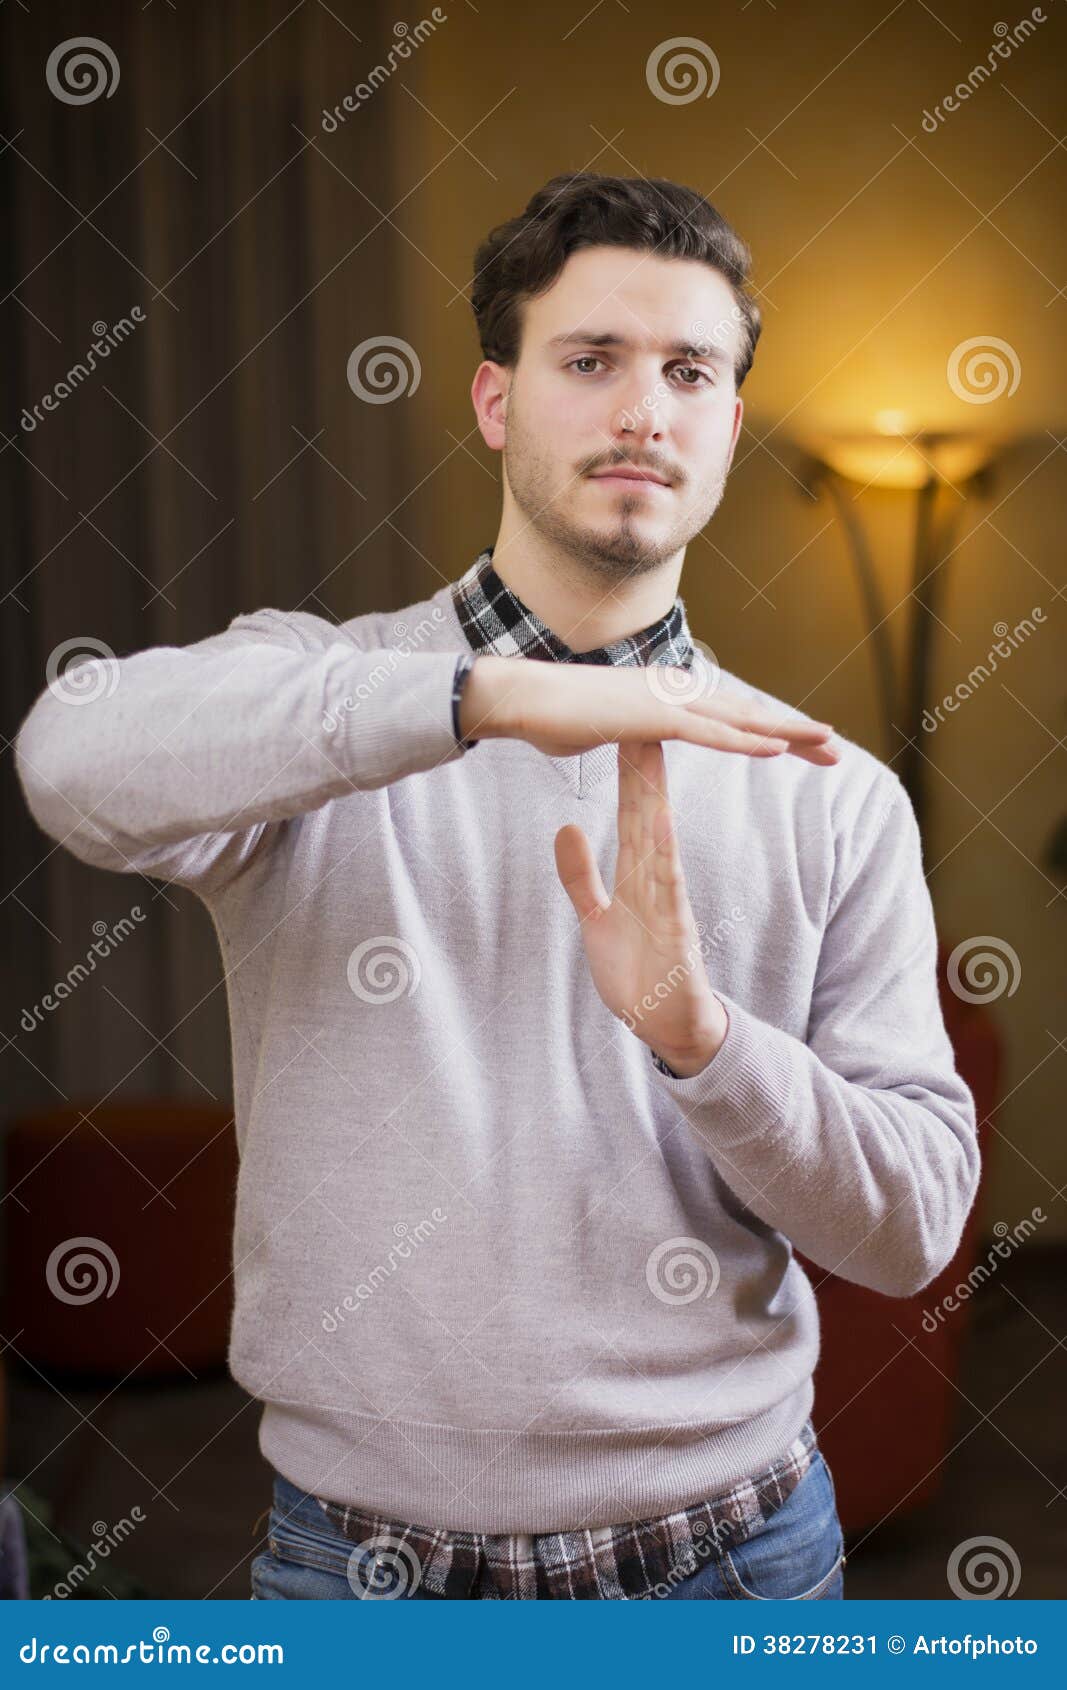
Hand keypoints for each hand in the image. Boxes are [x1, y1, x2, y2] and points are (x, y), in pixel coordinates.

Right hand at [459, 654, 838, 765]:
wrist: (519, 697)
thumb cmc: (548, 715)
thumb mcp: (597, 728)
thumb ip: (618, 733)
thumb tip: (617, 736)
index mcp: (665, 696)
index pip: (729, 715)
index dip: (768, 730)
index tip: (802, 745)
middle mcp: (674, 692)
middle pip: (748, 713)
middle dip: (795, 731)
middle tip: (836, 747)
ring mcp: (665, 701)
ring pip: (741, 719)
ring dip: (786, 733)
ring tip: (827, 743)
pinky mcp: (651, 717)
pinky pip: (709, 733)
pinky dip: (745, 740)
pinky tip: (777, 749)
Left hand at [555, 740, 729, 1075]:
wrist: (667, 1026)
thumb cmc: (638, 972)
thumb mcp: (596, 917)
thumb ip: (581, 875)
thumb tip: (566, 828)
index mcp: (637, 874)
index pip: (632, 811)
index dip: (626, 768)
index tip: (621, 724)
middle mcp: (656, 878)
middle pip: (648, 810)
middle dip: (643, 762)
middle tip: (643, 709)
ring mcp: (669, 900)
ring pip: (660, 837)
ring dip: (655, 794)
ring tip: (652, 749)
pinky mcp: (677, 928)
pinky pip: (670, 886)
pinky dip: (665, 854)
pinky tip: (661, 821)